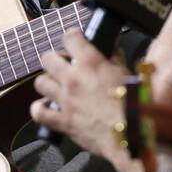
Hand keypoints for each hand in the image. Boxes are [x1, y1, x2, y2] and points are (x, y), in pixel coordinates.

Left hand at [31, 30, 131, 163]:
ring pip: (40, 83)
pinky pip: (38, 112)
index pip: (70, 37)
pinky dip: (40, 108)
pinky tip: (48, 107)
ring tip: (56, 86)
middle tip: (64, 65)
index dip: (72, 37)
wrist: (131, 134)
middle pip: (47, 58)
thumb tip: (111, 50)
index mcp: (91, 63)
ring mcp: (65, 100)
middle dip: (55, 59)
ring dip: (47, 82)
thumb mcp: (127, 73)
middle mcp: (73, 78)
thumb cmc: (133, 104)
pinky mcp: (62, 120)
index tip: (75, 40)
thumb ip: (116, 59)